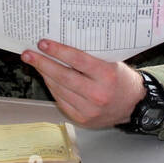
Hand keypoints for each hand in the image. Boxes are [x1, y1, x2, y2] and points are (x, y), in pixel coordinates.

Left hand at [20, 39, 146, 129]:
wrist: (134, 105)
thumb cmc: (121, 80)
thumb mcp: (112, 63)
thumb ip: (90, 56)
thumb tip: (62, 45)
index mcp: (107, 76)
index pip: (78, 60)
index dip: (58, 51)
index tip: (43, 43)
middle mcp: (98, 94)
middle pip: (64, 76)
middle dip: (43, 63)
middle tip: (29, 54)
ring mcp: (89, 109)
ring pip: (60, 89)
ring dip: (45, 75)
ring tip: (35, 63)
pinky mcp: (83, 119)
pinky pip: (62, 100)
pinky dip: (53, 88)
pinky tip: (47, 77)